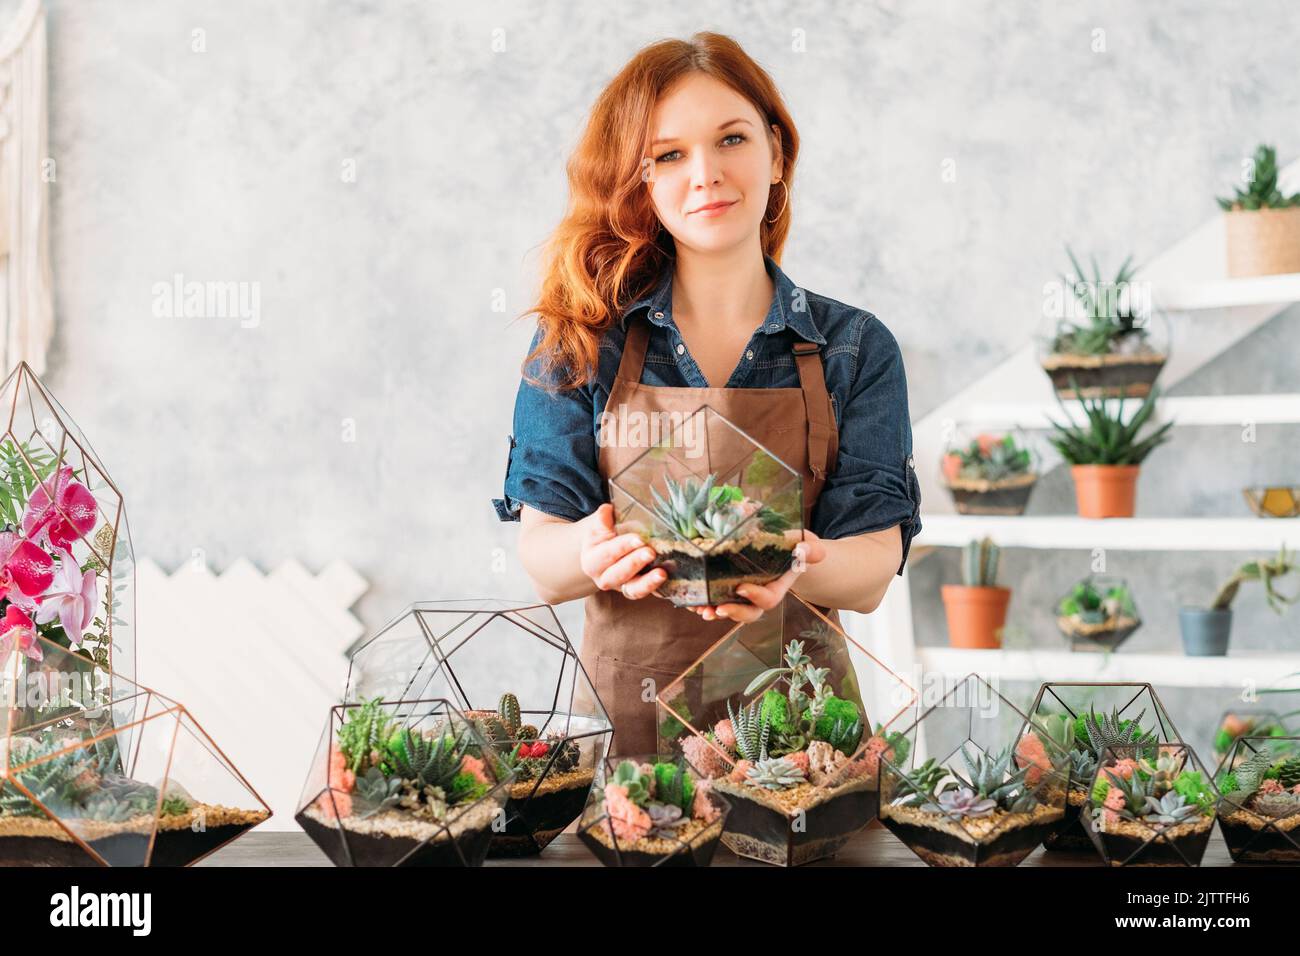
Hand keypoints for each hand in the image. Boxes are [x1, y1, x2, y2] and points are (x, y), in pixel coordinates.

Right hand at [579, 503, 665, 598]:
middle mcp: (603, 577)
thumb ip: (602, 520)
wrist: (606, 549)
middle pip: (618, 574)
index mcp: (591, 560)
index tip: (638, 539)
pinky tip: (667, 578)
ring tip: (661, 573)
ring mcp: (621, 586)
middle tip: (651, 552)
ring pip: (632, 589)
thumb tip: (606, 510)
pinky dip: (656, 588)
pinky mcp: (635, 590)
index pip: (607, 554)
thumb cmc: (605, 535)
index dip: (623, 547)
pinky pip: (645, 593)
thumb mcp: (599, 526)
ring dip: (647, 582)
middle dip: (635, 563)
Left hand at [685, 531, 826, 622]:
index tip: (741, 588)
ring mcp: (743, 596)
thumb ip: (808, 548)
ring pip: (729, 611)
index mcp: (776, 587)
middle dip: (733, 613)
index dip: (755, 597)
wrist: (781, 550)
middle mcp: (759, 596)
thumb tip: (806, 549)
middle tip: (717, 609)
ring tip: (699, 608)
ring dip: (713, 611)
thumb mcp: (803, 544)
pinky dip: (704, 602)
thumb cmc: (792, 546)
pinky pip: (716, 601)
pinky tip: (690, 599)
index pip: (768, 599)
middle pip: (748, 613)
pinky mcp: (728, 590)